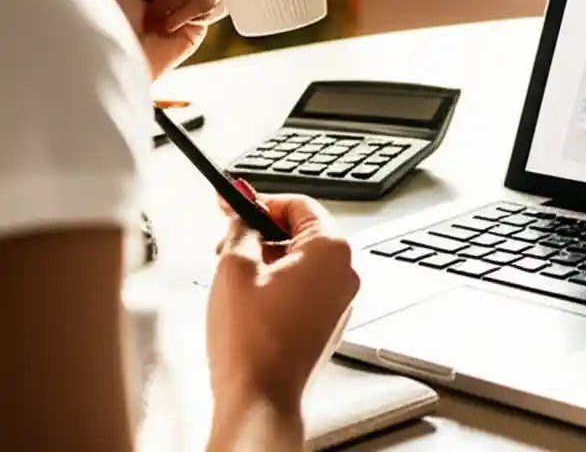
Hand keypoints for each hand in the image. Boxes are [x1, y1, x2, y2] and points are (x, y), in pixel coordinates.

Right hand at [206, 190, 359, 422]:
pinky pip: (305, 286)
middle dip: (262, 230)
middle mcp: (345, 272)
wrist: (261, 397)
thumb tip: (243, 216)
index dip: (262, 200)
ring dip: (267, 257)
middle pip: (303, 231)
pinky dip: (278, 282)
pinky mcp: (329, 321)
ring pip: (302, 260)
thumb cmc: (253, 341)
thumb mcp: (233, 266)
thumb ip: (240, 230)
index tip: (235, 202)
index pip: (300, 204)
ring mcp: (341, 299)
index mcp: (332, 251)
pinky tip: (249, 296)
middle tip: (228, 236)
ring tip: (232, 272)